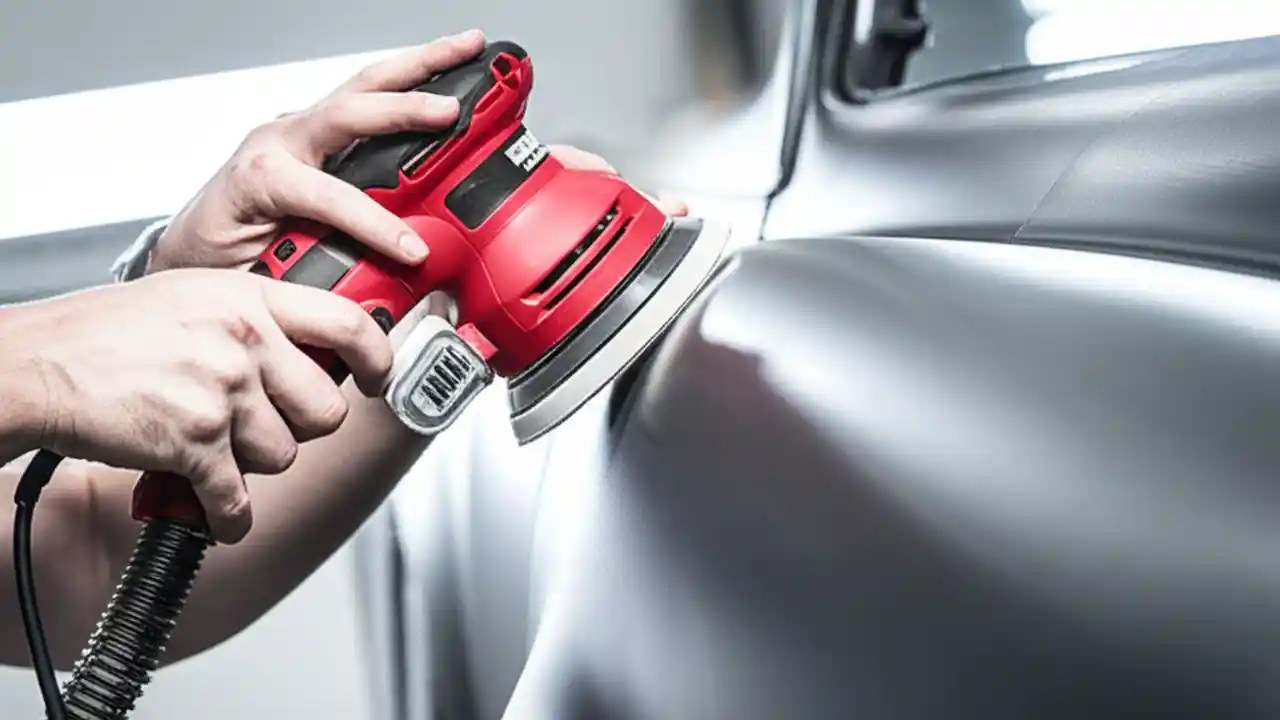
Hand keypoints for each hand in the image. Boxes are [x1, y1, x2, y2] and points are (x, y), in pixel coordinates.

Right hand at [1, 270, 391, 541]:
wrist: (40, 364)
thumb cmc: (108, 332)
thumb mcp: (196, 295)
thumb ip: (257, 315)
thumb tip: (314, 345)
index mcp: (250, 299)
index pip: (350, 324)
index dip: (378, 359)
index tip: (377, 378)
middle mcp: (244, 342)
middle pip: (325, 409)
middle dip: (300, 427)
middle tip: (268, 423)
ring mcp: (222, 393)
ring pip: (284, 454)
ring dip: (253, 463)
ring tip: (216, 445)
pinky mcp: (195, 444)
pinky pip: (240, 499)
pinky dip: (229, 516)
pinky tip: (217, 509)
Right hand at [147, 29, 687, 274]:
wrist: (194, 278)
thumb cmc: (257, 249)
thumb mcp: (332, 234)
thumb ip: (376, 229)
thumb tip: (442, 249)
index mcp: (323, 145)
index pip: (380, 98)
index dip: (426, 76)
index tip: (475, 62)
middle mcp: (299, 137)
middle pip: (366, 88)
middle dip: (421, 68)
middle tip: (468, 63)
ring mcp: (275, 153)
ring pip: (343, 118)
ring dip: (398, 113)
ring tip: (444, 113)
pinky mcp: (254, 185)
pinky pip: (320, 195)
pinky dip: (364, 218)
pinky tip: (400, 239)